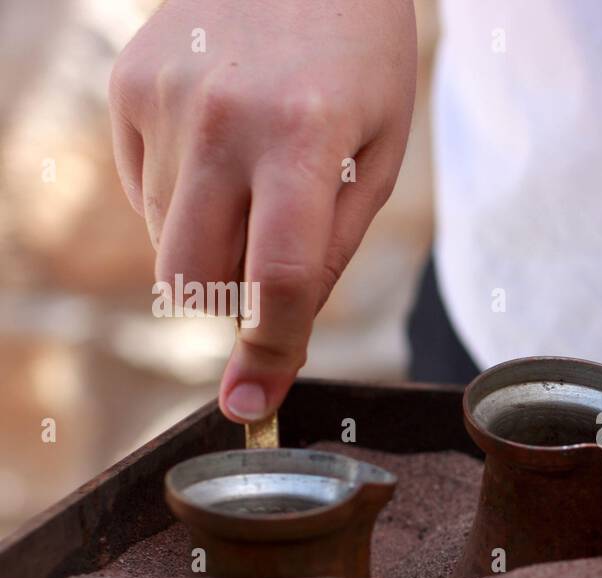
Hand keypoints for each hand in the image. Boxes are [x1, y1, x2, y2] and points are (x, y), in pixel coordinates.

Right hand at [109, 0, 416, 422]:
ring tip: (258, 178)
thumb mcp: (382, 156)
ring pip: (167, 239)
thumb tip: (280, 335)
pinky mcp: (126, 85)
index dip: (269, 350)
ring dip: (212, 244)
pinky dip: (182, 200)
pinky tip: (222, 149)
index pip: (276, 278)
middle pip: (193, 277)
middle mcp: (221, 121)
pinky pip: (143, 190)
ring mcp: (163, 99)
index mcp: (304, 139)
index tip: (253, 400)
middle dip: (228, 304)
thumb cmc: (361, 60)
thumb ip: (331, 248)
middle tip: (267, 274)